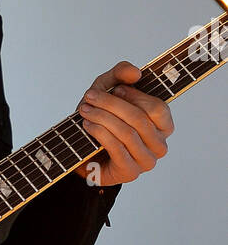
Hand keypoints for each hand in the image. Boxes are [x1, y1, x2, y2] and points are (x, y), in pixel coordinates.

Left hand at [74, 61, 173, 187]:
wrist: (82, 151)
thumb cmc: (101, 119)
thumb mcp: (108, 89)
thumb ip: (121, 73)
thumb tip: (135, 72)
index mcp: (163, 126)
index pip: (158, 108)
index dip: (135, 96)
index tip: (115, 89)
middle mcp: (160, 145)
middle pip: (140, 119)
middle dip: (111, 104)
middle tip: (90, 96)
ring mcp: (146, 161)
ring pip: (128, 133)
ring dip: (102, 117)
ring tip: (85, 110)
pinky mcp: (130, 172)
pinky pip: (117, 149)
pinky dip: (100, 133)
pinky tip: (88, 125)